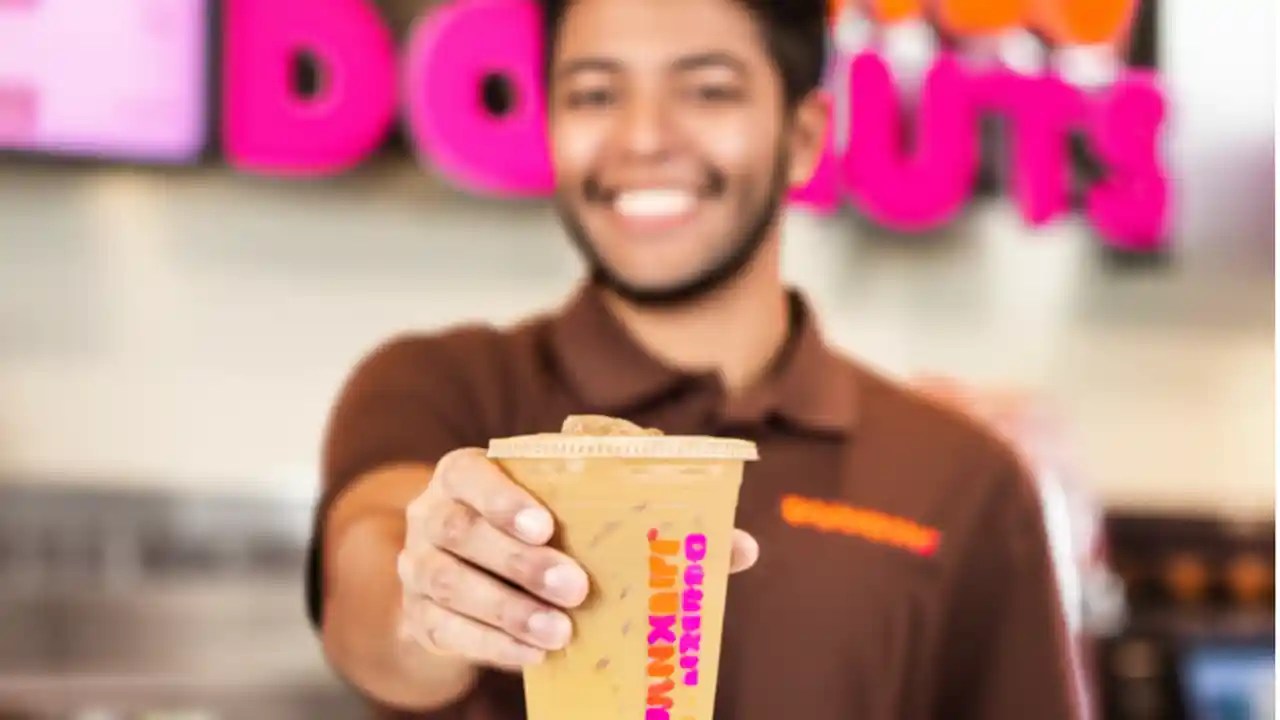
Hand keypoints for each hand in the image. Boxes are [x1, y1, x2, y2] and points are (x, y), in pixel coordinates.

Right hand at [396, 448, 759, 670]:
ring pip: (451, 586)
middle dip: (519, 561)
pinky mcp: (420, 619)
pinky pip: (448, 632)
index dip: (503, 497)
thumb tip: (741, 548)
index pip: (470, 473)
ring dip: (507, 610)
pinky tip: (534, 655)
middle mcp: (431, 516)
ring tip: (561, 632)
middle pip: (460, 532)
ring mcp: (417, 568)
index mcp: (467, 475)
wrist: (461, 585)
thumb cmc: (541, 538)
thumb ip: (648, 521)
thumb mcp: (578, 518)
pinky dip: (492, 646)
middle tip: (575, 588)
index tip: (547, 524)